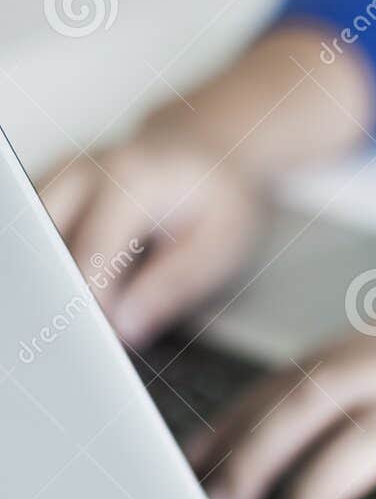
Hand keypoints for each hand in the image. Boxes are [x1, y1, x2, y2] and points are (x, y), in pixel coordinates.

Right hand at [39, 128, 260, 346]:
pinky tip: (70, 287)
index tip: (101, 345)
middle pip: (45, 243)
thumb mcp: (218, 248)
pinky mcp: (55, 185)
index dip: (92, 308)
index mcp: (129, 181)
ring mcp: (64, 174)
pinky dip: (49, 262)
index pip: (90, 257)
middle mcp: (86, 171)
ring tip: (79, 311)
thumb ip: (171, 288)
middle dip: (59, 292)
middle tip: (83, 334)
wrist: (209, 153)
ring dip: (51, 277)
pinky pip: (38, 230)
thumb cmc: (219, 200)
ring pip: (33, 237)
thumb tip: (126, 327)